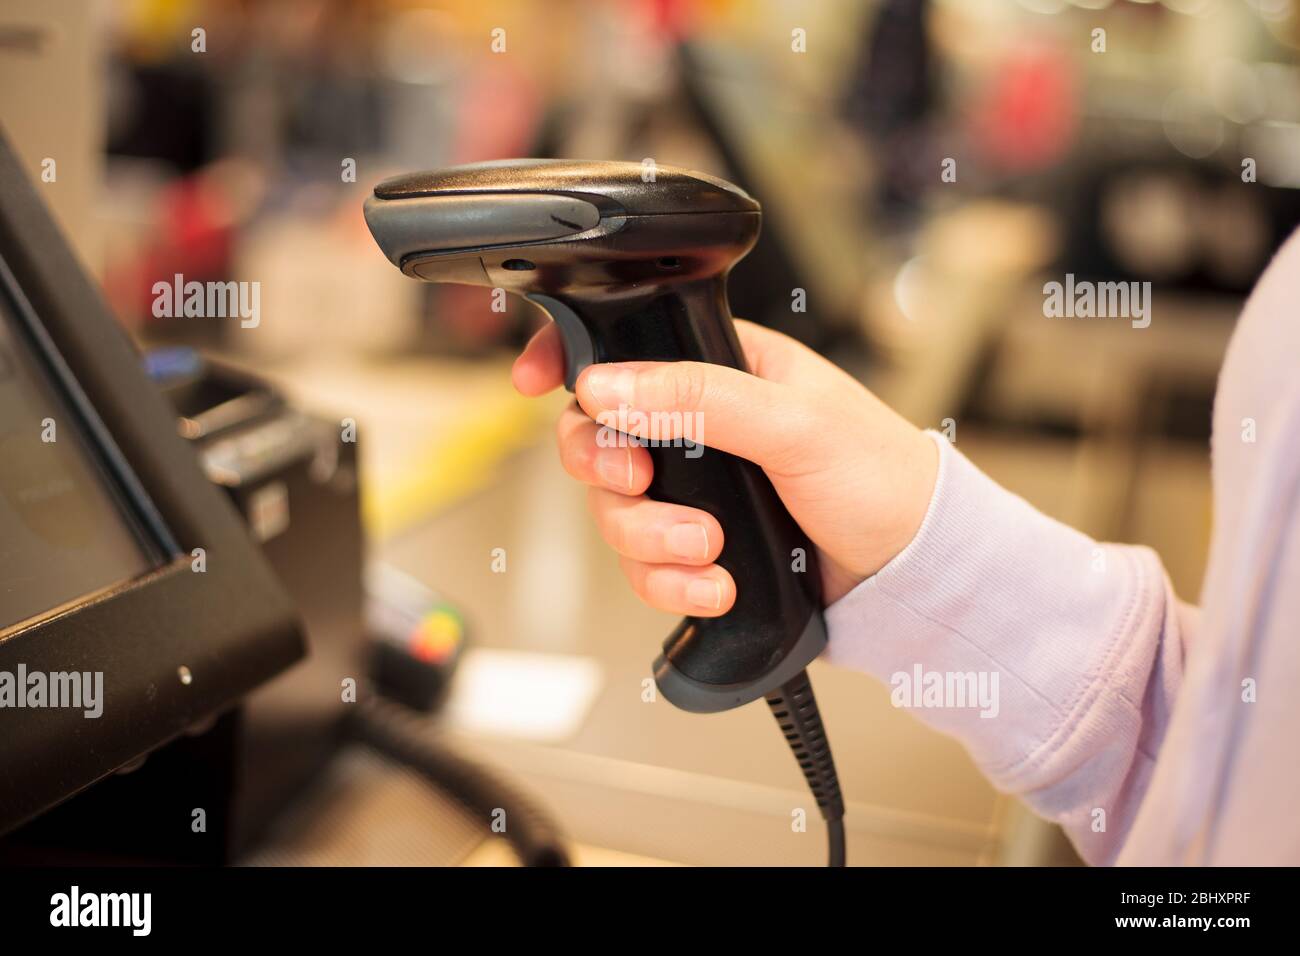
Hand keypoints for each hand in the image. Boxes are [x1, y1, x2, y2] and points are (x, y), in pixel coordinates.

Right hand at [512, 319, 938, 615]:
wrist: (913, 573)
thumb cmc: (882, 479)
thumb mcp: (794, 423)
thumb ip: (698, 397)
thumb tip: (606, 384)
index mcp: (723, 369)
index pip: (627, 349)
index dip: (571, 362)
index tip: (538, 384)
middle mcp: (701, 428)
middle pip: (601, 442)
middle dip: (612, 475)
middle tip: (642, 487)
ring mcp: (697, 491)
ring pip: (617, 514)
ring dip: (652, 541)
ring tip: (707, 552)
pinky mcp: (701, 549)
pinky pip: (647, 567)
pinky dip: (671, 583)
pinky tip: (716, 586)